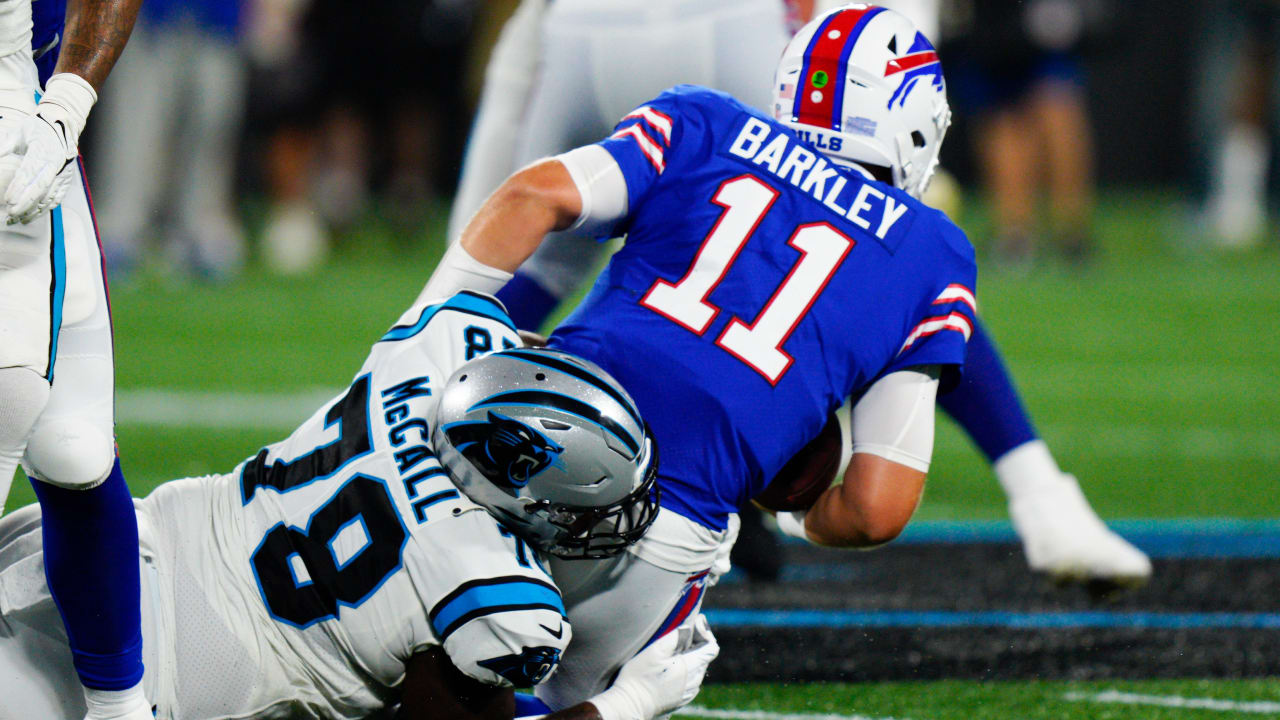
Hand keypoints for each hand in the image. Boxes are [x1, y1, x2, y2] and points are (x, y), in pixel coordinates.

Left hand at [0, 74, 95, 224]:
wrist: (62, 124)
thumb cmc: (38, 128)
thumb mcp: (17, 133)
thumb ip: (4, 146)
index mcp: (43, 150)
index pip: (30, 172)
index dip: (20, 188)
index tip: (9, 200)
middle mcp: (55, 163)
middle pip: (40, 187)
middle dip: (26, 203)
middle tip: (12, 214)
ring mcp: (63, 172)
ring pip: (49, 195)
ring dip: (34, 209)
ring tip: (19, 219)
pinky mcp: (66, 178)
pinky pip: (57, 196)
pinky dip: (46, 207)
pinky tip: (34, 214)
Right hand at [588, 614, 719, 719]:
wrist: (631, 704)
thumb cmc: (640, 676)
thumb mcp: (655, 650)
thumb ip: (676, 636)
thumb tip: (689, 627)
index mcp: (690, 667)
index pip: (712, 648)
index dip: (705, 634)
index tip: (692, 628)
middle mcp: (694, 681)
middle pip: (704, 658)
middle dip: (696, 646)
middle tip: (677, 640)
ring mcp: (688, 692)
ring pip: (698, 670)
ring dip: (690, 660)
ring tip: (671, 656)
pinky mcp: (682, 699)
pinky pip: (691, 682)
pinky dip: (685, 673)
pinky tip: (669, 671)